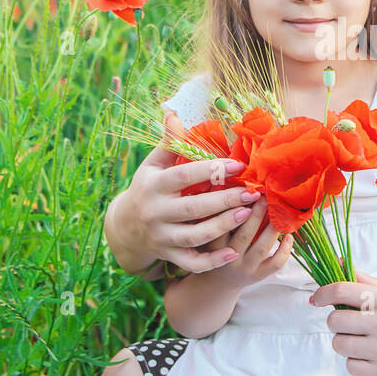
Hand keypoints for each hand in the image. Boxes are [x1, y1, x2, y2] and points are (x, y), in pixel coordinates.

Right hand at [109, 110, 264, 274]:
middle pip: (193, 208)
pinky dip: (212, 262)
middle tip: (251, 193)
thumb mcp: (152, 166)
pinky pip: (191, 262)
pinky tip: (233, 253)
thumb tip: (174, 113)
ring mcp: (161, 237)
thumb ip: (168, 143)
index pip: (184, 176)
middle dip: (224, 201)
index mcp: (153, 186)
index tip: (238, 165)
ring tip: (246, 215)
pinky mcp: (168, 255)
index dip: (211, 170)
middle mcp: (155, 213)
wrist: (124, 228)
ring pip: (195, 236)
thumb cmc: (147, 189)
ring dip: (222, 227)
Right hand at [210, 197, 294, 290]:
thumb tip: (230, 182)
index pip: (222, 226)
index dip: (233, 209)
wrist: (219, 281)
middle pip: (244, 234)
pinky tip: (289, 235)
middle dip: (257, 214)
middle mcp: (229, 258)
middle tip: (264, 196)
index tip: (244, 193)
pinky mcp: (259, 276)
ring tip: (281, 210)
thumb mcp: (209, 233)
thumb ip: (215, 214)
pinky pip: (275, 263)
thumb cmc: (215, 248)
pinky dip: (285, 249)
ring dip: (273, 227)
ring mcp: (245, 268)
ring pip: (262, 247)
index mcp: (212, 245)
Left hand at [307, 269, 376, 375]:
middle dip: (338, 324)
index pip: (342, 291)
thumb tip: (336, 262)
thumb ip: (365, 281)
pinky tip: (372, 359)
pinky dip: (357, 363)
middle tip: (352, 326)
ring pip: (339, 345)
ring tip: (364, 343)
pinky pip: (350, 366)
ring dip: (346, 344)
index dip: (323, 294)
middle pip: (334, 321)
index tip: (317, 299)